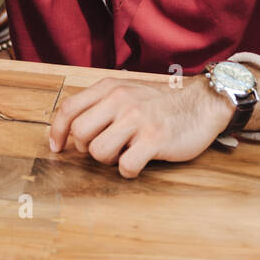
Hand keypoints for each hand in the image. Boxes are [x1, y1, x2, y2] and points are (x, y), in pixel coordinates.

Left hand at [47, 77, 234, 177]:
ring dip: (108, 160)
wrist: (202, 103)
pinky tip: (139, 162)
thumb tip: (71, 128)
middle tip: (104, 149)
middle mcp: (120, 100)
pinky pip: (125, 166)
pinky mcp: (154, 139)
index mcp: (110, 88)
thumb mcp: (127, 91)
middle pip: (80, 133)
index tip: (57, 147)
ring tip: (124, 153)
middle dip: (86, 148)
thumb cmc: (161, 103)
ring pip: (98, 152)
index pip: (69, 108)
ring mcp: (137, 119)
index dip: (57, 131)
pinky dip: (129, 170)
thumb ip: (102, 104)